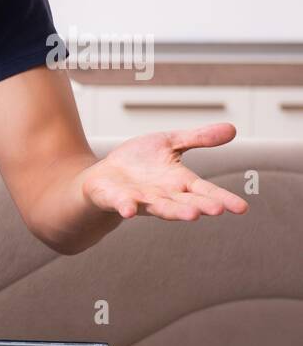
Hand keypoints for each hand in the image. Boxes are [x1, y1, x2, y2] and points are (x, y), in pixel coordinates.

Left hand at [81, 122, 249, 220]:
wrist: (104, 174)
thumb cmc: (139, 161)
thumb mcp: (170, 143)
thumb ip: (198, 139)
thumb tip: (233, 129)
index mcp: (179, 181)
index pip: (205, 191)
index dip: (223, 198)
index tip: (242, 208)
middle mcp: (164, 195)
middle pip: (185, 202)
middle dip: (200, 206)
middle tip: (216, 210)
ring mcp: (141, 199)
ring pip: (160, 208)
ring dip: (174, 212)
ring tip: (192, 216)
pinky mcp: (117, 199)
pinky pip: (122, 205)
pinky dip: (126, 208)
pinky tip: (129, 211)